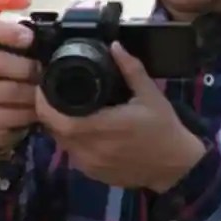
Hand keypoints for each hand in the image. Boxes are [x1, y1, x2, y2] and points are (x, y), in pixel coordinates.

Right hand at [0, 14, 40, 150]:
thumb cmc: (13, 71)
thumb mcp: (18, 45)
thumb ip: (20, 22)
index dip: (7, 31)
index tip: (29, 37)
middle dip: (27, 68)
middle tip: (44, 72)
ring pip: (7, 90)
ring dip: (32, 93)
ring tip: (45, 93)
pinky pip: (8, 115)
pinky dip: (27, 113)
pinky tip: (35, 111)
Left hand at [35, 42, 206, 191]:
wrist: (176, 166)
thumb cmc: (164, 128)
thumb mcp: (150, 95)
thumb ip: (131, 69)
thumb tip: (114, 45)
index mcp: (102, 128)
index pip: (57, 119)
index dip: (44, 102)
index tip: (44, 84)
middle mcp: (91, 149)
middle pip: (54, 130)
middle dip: (49, 111)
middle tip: (53, 92)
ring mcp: (90, 165)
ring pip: (61, 143)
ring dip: (60, 126)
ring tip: (66, 107)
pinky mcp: (93, 174)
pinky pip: (73, 154)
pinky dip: (72, 140)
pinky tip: (81, 128)